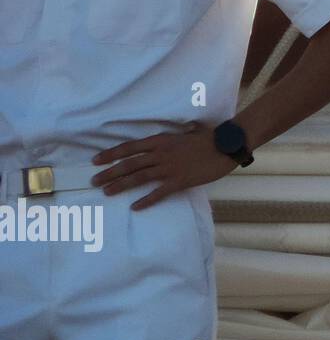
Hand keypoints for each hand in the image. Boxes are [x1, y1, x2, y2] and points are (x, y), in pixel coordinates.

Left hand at [92, 122, 237, 209]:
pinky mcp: (179, 181)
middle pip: (128, 164)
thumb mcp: (186, 133)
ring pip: (138, 177)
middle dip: (109, 173)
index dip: (111, 154)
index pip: (129, 148)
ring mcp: (169, 168)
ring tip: (106, 192)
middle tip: (94, 181)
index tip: (96, 161)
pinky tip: (134, 207)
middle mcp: (160, 154)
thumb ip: (173, 137)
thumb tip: (169, 137)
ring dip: (120, 185)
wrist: (225, 146)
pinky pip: (158, 193)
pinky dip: (146, 200)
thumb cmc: (208, 138)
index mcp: (160, 140)